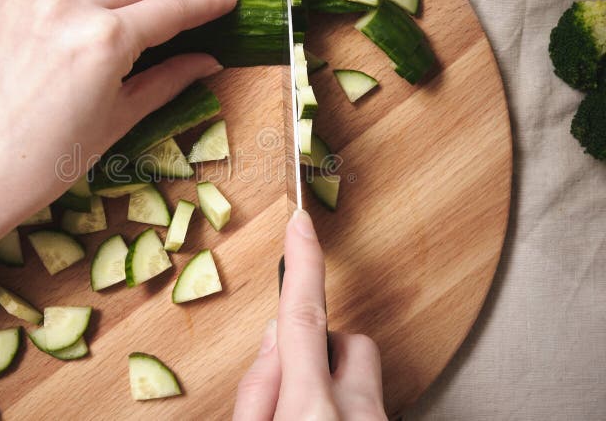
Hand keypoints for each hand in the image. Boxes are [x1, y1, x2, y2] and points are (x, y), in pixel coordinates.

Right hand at [233, 210, 386, 420]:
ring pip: (362, 374)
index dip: (302, 263)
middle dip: (318, 353)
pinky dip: (344, 411)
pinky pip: (368, 404)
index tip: (301, 224)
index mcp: (312, 411)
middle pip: (347, 343)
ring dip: (333, 384)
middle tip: (287, 396)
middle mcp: (358, 415)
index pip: (303, 317)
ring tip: (305, 419)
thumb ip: (257, 389)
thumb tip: (274, 339)